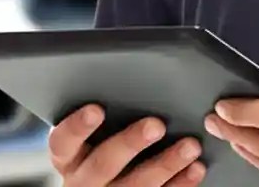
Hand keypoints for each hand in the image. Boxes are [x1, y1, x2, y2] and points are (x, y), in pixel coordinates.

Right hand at [48, 103, 206, 185]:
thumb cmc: (94, 155)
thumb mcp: (86, 141)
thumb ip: (98, 120)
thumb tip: (125, 81)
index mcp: (68, 159)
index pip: (63, 142)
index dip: (78, 126)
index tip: (96, 109)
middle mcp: (84, 181)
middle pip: (103, 164)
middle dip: (130, 143)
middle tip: (155, 125)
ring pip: (136, 186)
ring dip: (166, 164)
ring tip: (189, 146)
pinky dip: (181, 183)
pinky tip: (195, 168)